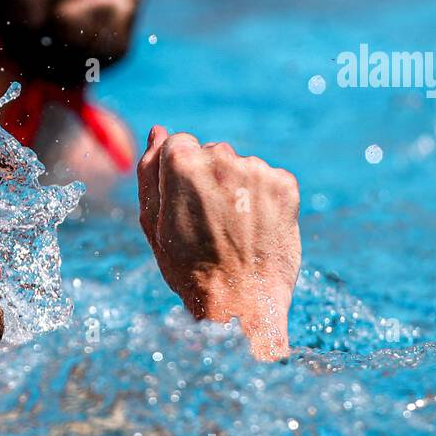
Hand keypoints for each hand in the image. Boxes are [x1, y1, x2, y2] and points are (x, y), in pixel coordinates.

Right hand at [137, 126, 300, 360]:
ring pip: (241, 168)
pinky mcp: (285, 185)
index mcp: (182, 162)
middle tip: (209, 225)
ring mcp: (257, 170)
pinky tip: (254, 230)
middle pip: (212, 154)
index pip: (179, 145)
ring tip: (234, 231)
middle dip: (210, 180)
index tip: (184, 206)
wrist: (242, 303)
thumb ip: (150, 172)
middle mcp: (222, 157)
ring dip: (237, 190)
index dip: (179, 178)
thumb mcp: (153, 223)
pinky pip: (268, 181)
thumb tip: (158, 132)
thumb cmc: (188, 267)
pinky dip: (262, 201)